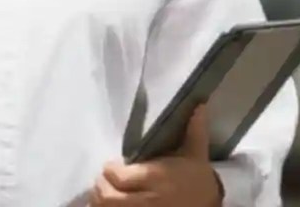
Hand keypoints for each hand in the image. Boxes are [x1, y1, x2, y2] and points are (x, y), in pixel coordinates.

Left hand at [89, 103, 223, 206]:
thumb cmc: (198, 182)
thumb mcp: (196, 156)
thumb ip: (194, 131)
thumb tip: (199, 104)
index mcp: (156, 177)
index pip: (120, 176)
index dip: (110, 170)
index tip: (112, 165)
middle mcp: (147, 198)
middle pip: (108, 196)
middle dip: (100, 187)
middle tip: (103, 180)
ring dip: (100, 201)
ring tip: (104, 193)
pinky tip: (111, 206)